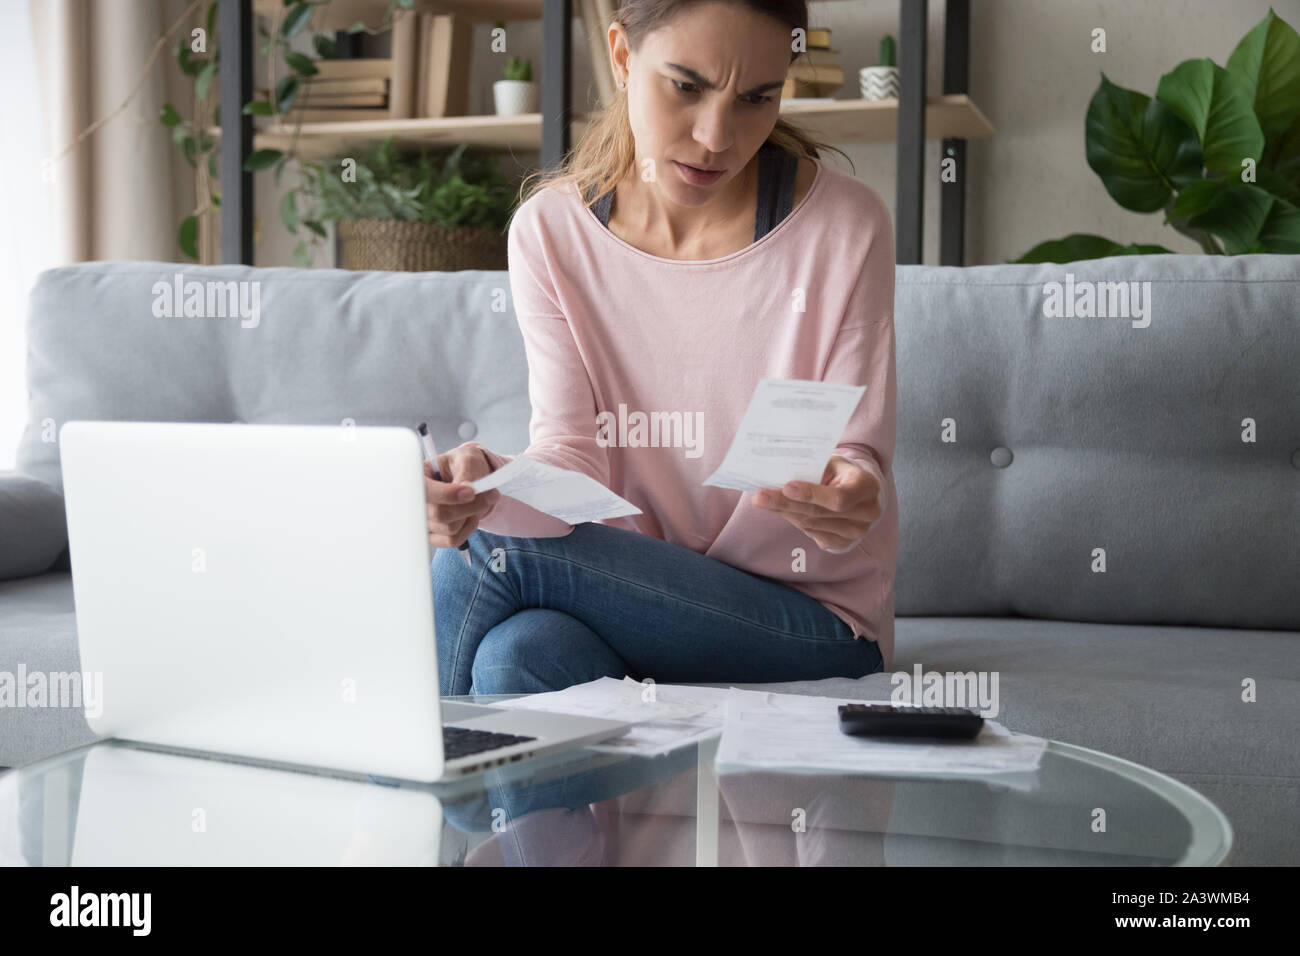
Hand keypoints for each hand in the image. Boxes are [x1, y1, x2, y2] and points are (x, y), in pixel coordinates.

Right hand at [424, 442, 500, 548]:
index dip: (448, 494)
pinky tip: (471, 515)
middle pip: (440, 514)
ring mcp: (422, 522)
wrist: (468, 480)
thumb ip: (467, 473)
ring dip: (471, 516)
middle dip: (470, 506)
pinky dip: (468, 528)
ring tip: (478, 502)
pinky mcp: (432, 537)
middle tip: (490, 494)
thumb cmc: (463, 465)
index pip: (425, 491)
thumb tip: (467, 489)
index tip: (470, 491)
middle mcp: (416, 502)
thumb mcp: (467, 460)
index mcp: (418, 478)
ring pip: (450, 529)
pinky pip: (453, 540)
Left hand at [750, 455, 881, 551]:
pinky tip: (781, 509)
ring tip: (765, 500)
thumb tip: (777, 475)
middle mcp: (866, 513)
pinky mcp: (841, 543)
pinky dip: (793, 519)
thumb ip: (812, 469)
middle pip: (819, 513)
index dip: (812, 494)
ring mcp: (855, 532)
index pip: (839, 497)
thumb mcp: (831, 463)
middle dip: (786, 504)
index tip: (787, 487)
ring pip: (811, 524)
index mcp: (867, 486)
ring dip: (785, 512)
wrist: (856, 490)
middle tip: (760, 497)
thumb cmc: (840, 471)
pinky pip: (811, 533)